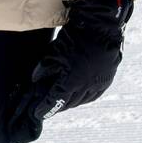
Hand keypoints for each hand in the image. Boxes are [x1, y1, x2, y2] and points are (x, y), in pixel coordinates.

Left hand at [6, 0, 133, 142]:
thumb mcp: (53, 53)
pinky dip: (83, 98)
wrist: (101, 29)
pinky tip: (77, 97)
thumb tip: (35, 80)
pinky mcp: (106, 81)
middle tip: (47, 106)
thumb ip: (43, 69)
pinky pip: (93, 96)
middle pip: (67, 103)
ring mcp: (97, 85)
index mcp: (70, 82)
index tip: (37, 113)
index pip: (54, 102)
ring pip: (80, 101)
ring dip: (69, 103)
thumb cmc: (74, 40)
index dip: (45, 109)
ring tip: (61, 102)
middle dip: (56, 106)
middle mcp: (85, 87)